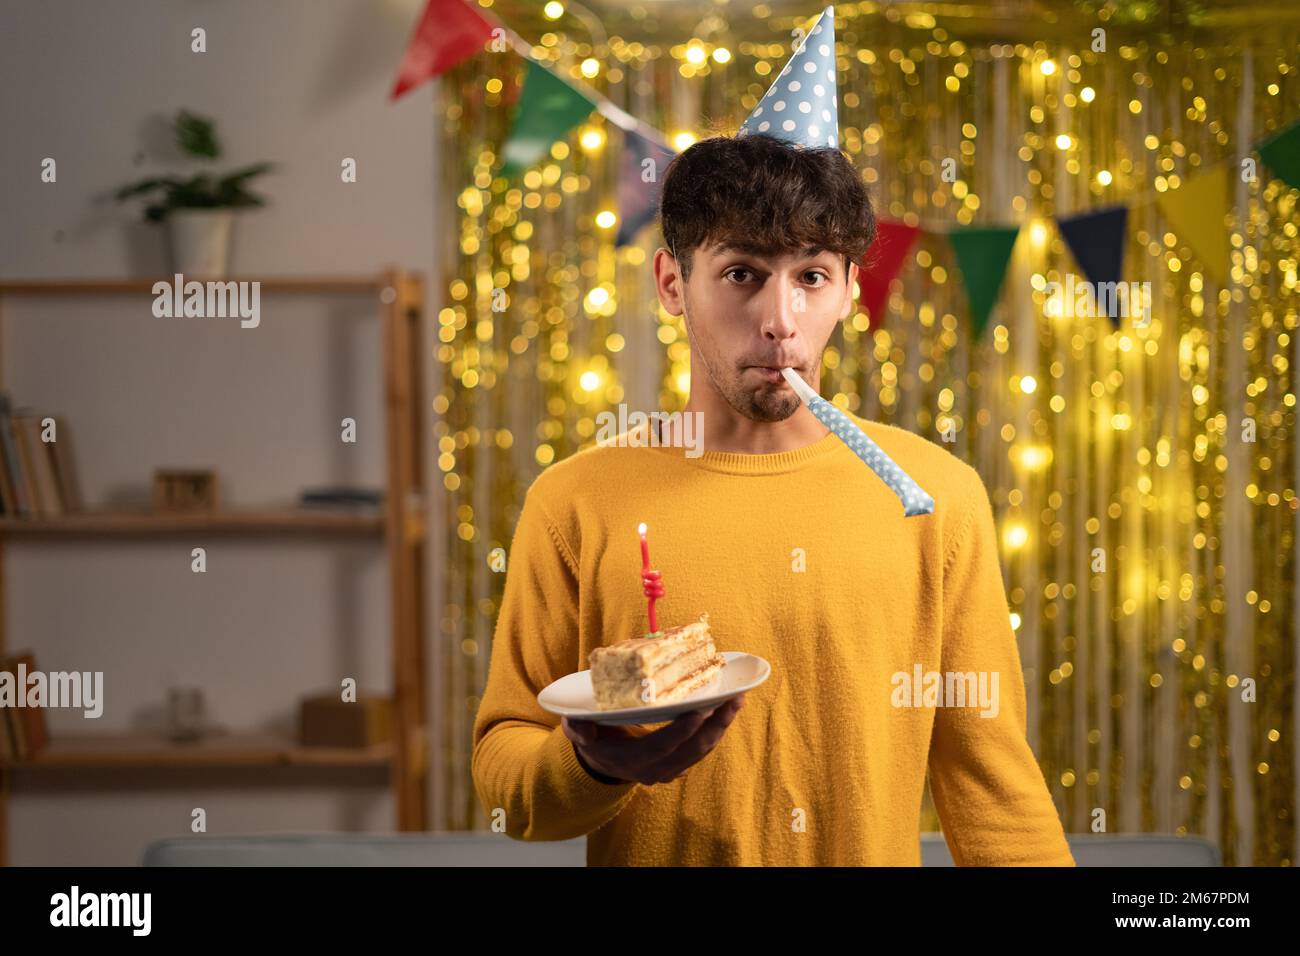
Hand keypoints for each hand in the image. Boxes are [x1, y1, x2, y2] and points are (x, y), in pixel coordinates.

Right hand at [562, 694, 744, 785]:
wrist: (603, 761)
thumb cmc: (593, 738)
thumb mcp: (578, 730)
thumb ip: (577, 729)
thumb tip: (585, 730)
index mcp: (631, 760)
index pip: (661, 746)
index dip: (682, 731)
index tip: (700, 710)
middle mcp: (654, 769)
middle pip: (691, 750)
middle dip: (715, 725)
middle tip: (732, 700)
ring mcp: (669, 770)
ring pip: (702, 750)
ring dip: (722, 726)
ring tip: (737, 700)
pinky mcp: (679, 764)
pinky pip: (703, 749)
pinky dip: (717, 729)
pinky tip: (728, 708)